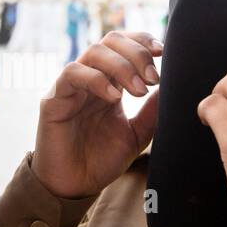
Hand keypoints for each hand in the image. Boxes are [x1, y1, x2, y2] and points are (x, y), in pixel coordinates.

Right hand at [32, 31, 162, 198]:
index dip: (143, 41)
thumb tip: (172, 86)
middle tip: (152, 78)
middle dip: (137, 53)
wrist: (75, 186)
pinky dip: (96, 79)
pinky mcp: (54, 99)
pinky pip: (72, 74)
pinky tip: (113, 98)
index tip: (164, 53)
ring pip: (93, 52)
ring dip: (121, 66)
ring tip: (138, 91)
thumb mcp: (137, 135)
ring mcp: (71, 86)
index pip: (125, 45)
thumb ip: (152, 111)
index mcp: (110, 82)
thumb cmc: (101, 161)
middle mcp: (90, 78)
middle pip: (111, 40)